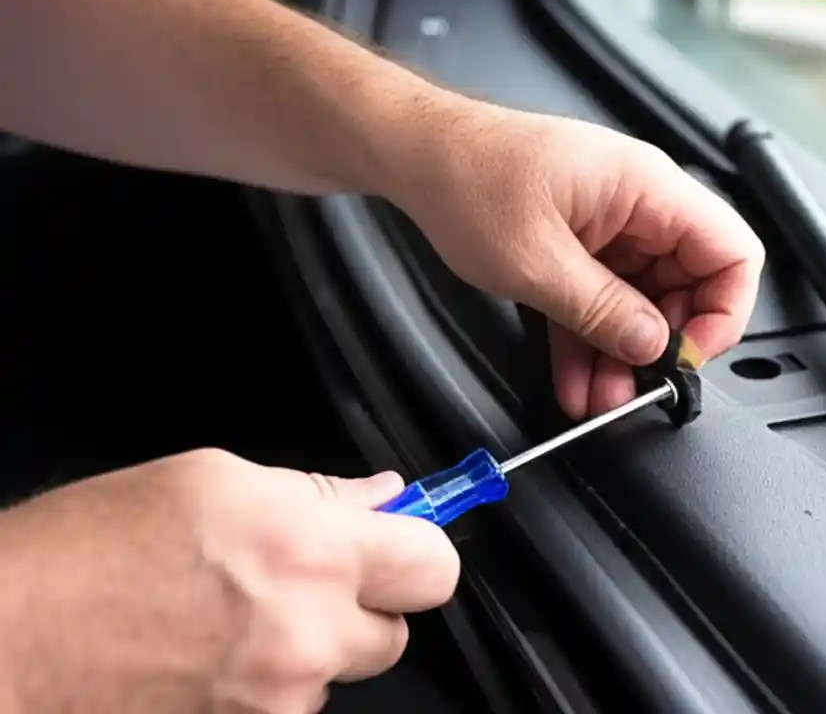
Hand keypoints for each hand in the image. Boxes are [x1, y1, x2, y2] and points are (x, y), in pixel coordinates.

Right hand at [0, 448, 458, 713]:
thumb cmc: (84, 553)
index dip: (418, 552)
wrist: (0, 644)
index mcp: (308, 553)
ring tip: (224, 624)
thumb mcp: (208, 482)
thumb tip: (384, 497)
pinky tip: (206, 662)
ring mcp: (279, 702)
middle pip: (395, 634)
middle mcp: (306, 636)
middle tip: (298, 585)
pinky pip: (289, 711)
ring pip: (334, 678)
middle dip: (359, 609)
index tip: (397, 546)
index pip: (435, 565)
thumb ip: (316, 493)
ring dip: (304, 654)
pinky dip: (263, 691)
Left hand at [381, 97, 764, 418]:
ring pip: (642, 303)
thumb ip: (602, 310)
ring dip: (622, 356)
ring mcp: (613, 225)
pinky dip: (592, 342)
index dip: (722, 313)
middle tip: (637, 387)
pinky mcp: (583, 246)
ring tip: (599, 400)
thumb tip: (653, 345)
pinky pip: (603, 302)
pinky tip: (576, 379)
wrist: (416, 154)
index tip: (686, 356)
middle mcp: (640, 203)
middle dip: (662, 346)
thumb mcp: (536, 262)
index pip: (732, 252)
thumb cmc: (468, 176)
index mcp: (648, 188)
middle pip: (690, 286)